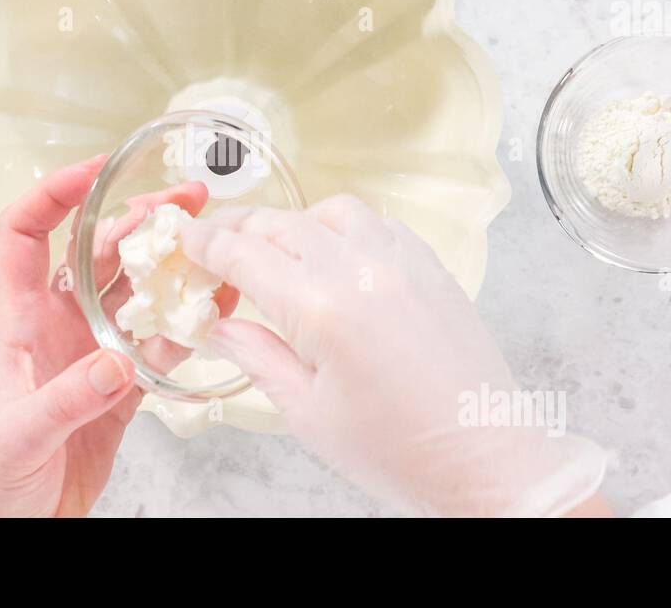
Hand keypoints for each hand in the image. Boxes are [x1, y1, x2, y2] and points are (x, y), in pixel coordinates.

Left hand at [0, 155, 230, 516]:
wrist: (8, 529)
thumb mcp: (20, 436)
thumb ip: (67, 399)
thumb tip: (117, 362)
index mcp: (18, 321)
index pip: (25, 235)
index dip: (54, 195)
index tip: (98, 171)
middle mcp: (56, 326)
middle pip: (97, 252)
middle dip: (139, 219)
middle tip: (187, 202)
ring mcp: (90, 354)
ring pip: (134, 292)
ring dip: (167, 265)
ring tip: (209, 242)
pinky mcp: (118, 389)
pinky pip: (156, 345)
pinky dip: (185, 326)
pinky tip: (212, 308)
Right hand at [180, 195, 607, 516]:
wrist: (484, 457)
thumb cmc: (398, 449)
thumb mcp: (307, 413)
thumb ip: (256, 356)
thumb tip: (217, 325)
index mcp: (320, 307)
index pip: (244, 253)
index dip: (206, 243)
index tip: (185, 241)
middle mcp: (360, 269)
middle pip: (281, 224)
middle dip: (241, 231)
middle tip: (218, 249)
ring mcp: (402, 261)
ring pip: (332, 212)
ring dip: (295, 223)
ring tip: (278, 255)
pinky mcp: (431, 267)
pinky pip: (378, 224)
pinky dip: (345, 229)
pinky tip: (336, 260)